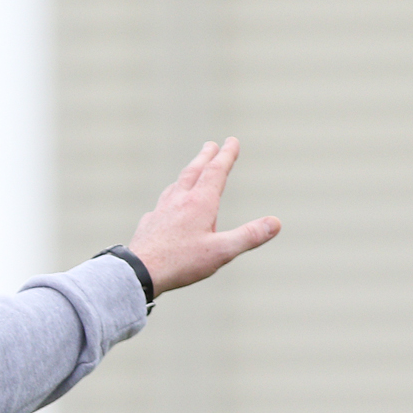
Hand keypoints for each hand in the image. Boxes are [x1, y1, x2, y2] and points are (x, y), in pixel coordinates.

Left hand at [127, 137, 279, 295]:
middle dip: (205, 157)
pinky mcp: (148, 224)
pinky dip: (168, 198)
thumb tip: (275, 223)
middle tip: (210, 145)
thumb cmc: (180, 263)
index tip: (231, 141)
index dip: (226, 155)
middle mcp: (178, 201)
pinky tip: (165, 206)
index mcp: (199, 203)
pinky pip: (160, 206)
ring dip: (186, 174)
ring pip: (175, 186)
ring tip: (190, 170)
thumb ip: (248, 236)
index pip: (215, 171)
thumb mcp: (221, 252)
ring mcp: (160, 212)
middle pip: (193, 172)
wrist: (137, 272)